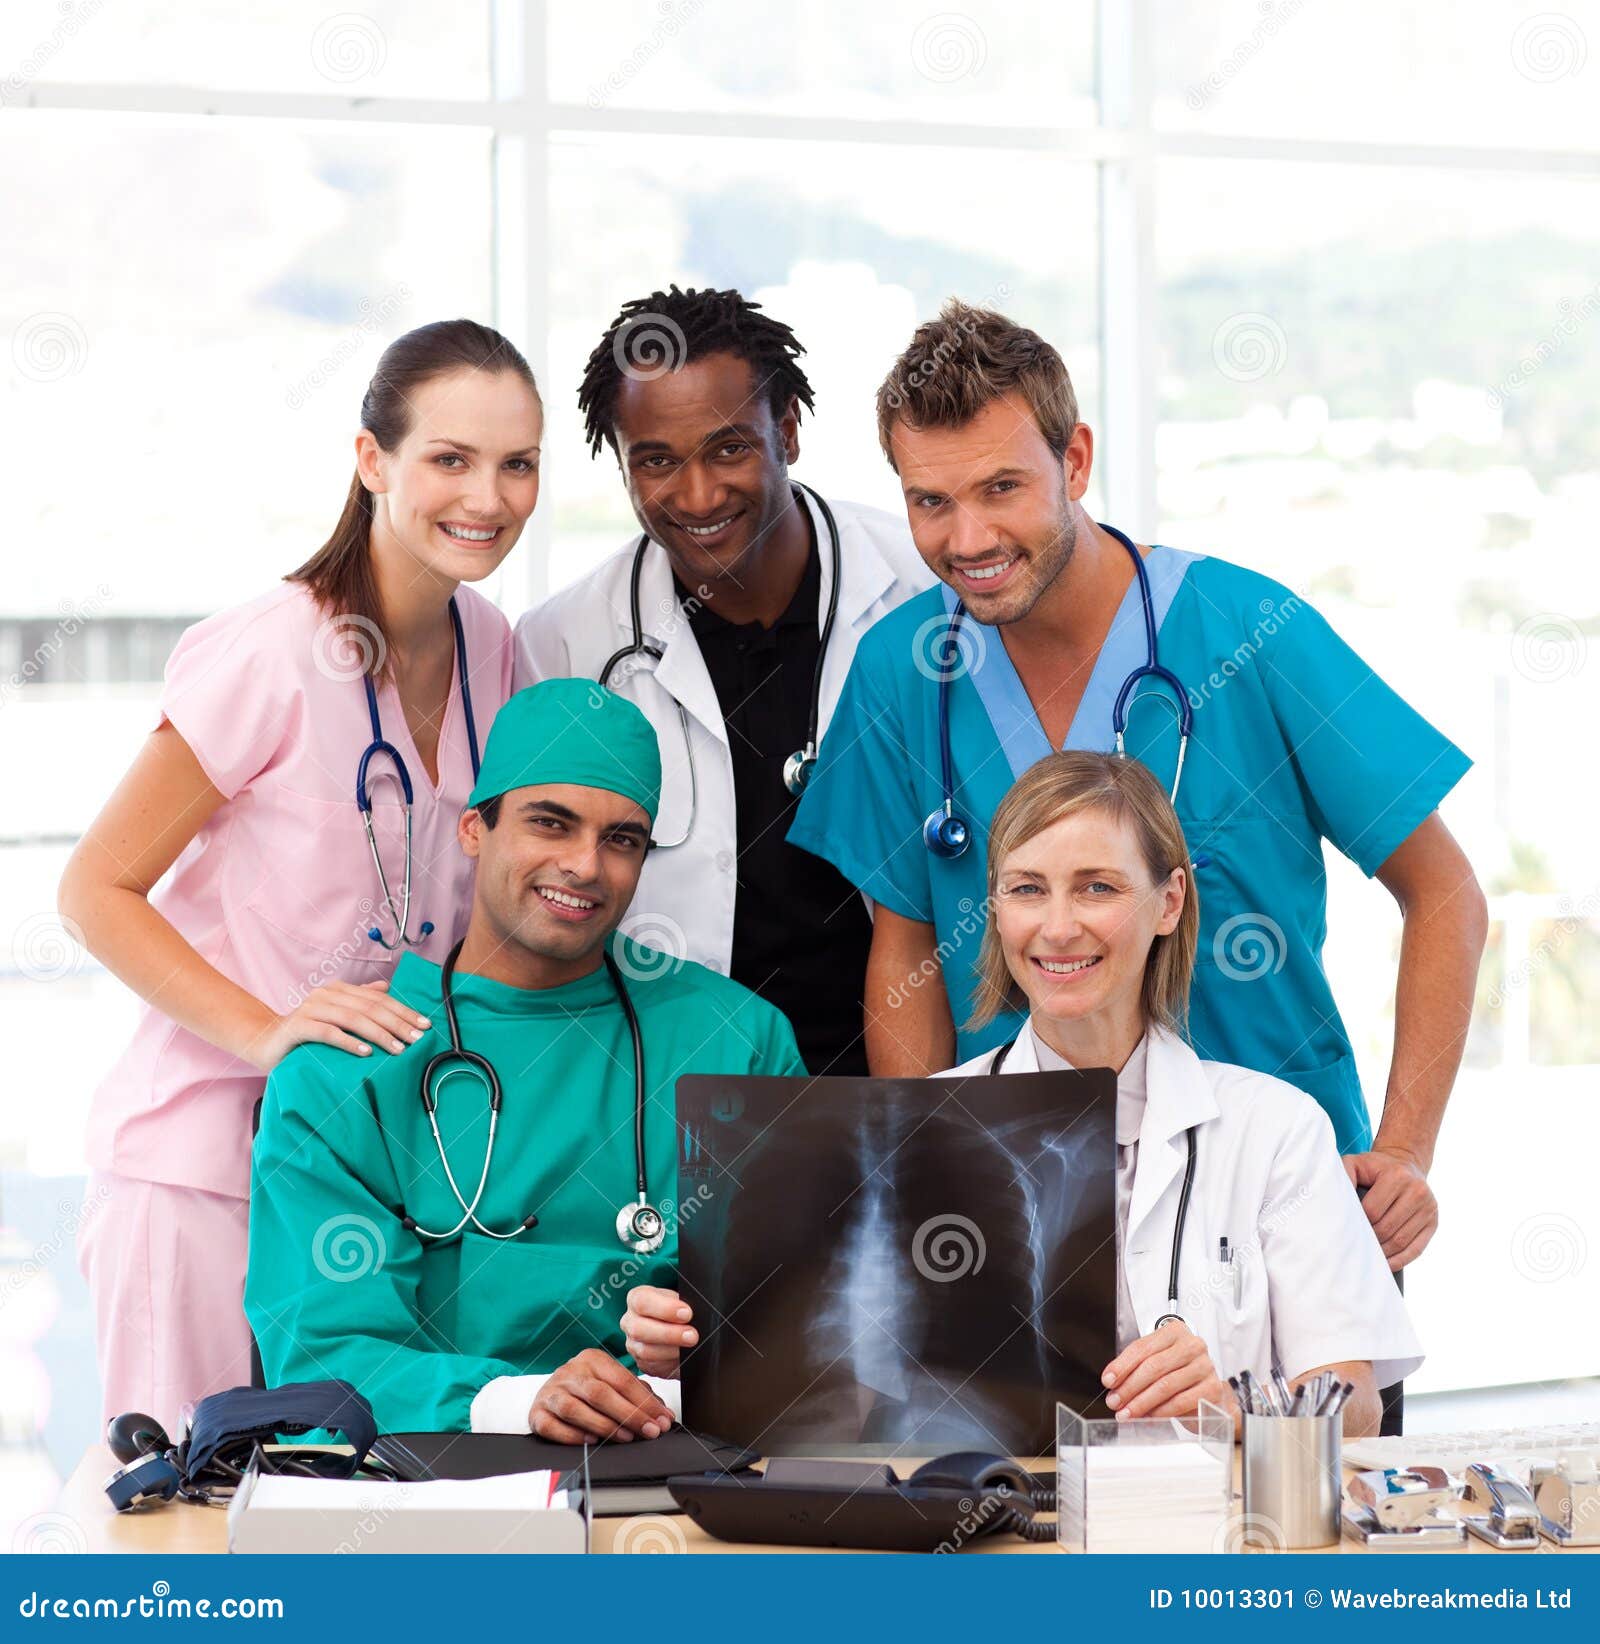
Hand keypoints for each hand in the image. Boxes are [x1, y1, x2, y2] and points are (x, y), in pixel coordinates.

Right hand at [246, 979, 430, 1070]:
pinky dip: (348, 1042)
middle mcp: (327, 995)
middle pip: (370, 1007)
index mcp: (339, 990)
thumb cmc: (306, 1031)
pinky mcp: (298, 1027)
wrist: (264, 1041)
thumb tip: (387, 987)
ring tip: (398, 1048)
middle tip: (417, 1039)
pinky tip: (366, 1052)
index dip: (403, 1011)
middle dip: (397, 1023)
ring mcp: (311, 1009)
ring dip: (379, 1034)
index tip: (425, 1025)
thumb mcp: (336, 1015)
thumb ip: (359, 1000)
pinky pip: (328, 1033)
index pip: (379, 999)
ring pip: (353, 1019)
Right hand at [528, 1348, 674, 1443]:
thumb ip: (637, 1394)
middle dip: (629, 1414)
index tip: (662, 1420)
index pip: (622, 1379)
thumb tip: (662, 1414)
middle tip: (649, 1431)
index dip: (644, 1402)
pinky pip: (552, 1426)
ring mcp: (550, 1392)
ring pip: (575, 1409)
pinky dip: (572, 1436)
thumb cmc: (587, 1389)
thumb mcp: (611, 1383)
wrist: (548, 1393)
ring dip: (603, 1425)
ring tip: (625, 1437)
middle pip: (600, 1393)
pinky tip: (590, 1442)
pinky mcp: (536, 1413)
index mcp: (592, 1359)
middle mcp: (569, 1372)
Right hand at [620, 1285, 696, 1377]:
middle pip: (639, 1329)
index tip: (687, 1313)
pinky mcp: (642, 1363)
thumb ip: (683, 1303)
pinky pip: (652, 1366)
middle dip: (669, 1333)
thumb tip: (694, 1313)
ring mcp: (633, 1344)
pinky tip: (682, 1357)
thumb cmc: (678, 1311)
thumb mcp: (680, 1301)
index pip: (643, 1301)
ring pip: (645, 1351)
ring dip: (671, 1350)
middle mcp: (630, 1321)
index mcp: (637, 1299)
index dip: (665, 1308)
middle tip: (692, 1335)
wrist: (679, 1330)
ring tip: (690, 1347)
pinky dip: (670, 1363)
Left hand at [1101, 1321, 1236, 1429]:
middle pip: (1153, 1366)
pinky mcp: (1212, 1389)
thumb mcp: (1157, 1362)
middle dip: (1129, 1387)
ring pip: (1165, 1385)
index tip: (1108, 1381)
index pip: (1142, 1347)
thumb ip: (1136, 1366)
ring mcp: (1205, 1366)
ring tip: (1126, 1413)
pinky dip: (1160, 1411)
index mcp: (1175, 1331)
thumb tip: (1112, 1381)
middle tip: (1114, 1402)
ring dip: (1141, 1402)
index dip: (1122, 1365)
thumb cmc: (1179, 1373)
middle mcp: (1192, 1345)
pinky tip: (1148, 1417)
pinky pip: (1180, 1402)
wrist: (1208, 1392)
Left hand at [1343, 1147, 1436, 1269]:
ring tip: (1366, 1256)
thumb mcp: (1357, 1163)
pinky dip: (1401, 1260)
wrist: (1406, 1164)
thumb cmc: (1375, 1167)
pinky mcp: (1433, 1222)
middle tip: (1353, 1247)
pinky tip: (1386, 1264)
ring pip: (1401, 1241)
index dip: (1357, 1223)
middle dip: (1369, 1239)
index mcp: (1397, 1176)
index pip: (1372, 1211)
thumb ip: (1344, 1175)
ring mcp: (1428, 1208)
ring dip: (1383, 1253)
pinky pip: (1417, 1248)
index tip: (1345, 1230)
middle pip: (1387, 1228)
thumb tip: (1336, 1199)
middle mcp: (1417, 1191)